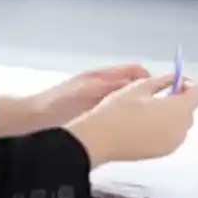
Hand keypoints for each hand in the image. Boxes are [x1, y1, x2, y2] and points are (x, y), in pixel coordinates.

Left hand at [28, 64, 152, 128]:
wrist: (33, 119)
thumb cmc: (57, 105)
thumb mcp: (88, 92)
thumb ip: (112, 85)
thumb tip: (138, 80)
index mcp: (102, 75)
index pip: (135, 71)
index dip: (151, 79)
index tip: (164, 90)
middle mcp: (102, 84)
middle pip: (133, 84)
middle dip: (147, 93)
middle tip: (159, 107)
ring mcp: (97, 98)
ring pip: (125, 98)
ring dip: (136, 105)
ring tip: (147, 117)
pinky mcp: (92, 112)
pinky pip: (116, 110)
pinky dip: (125, 114)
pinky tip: (127, 126)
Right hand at [65, 74, 197, 167]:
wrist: (100, 139)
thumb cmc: (120, 109)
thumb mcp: (141, 87)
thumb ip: (163, 81)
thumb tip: (175, 78)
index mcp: (178, 110)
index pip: (196, 94)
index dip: (189, 85)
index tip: (177, 81)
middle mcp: (181, 129)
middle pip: (190, 110)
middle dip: (182, 100)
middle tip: (164, 93)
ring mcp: (173, 143)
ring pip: (182, 125)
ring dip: (175, 114)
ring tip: (154, 108)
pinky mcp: (162, 153)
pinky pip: (172, 136)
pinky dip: (167, 127)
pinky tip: (149, 123)